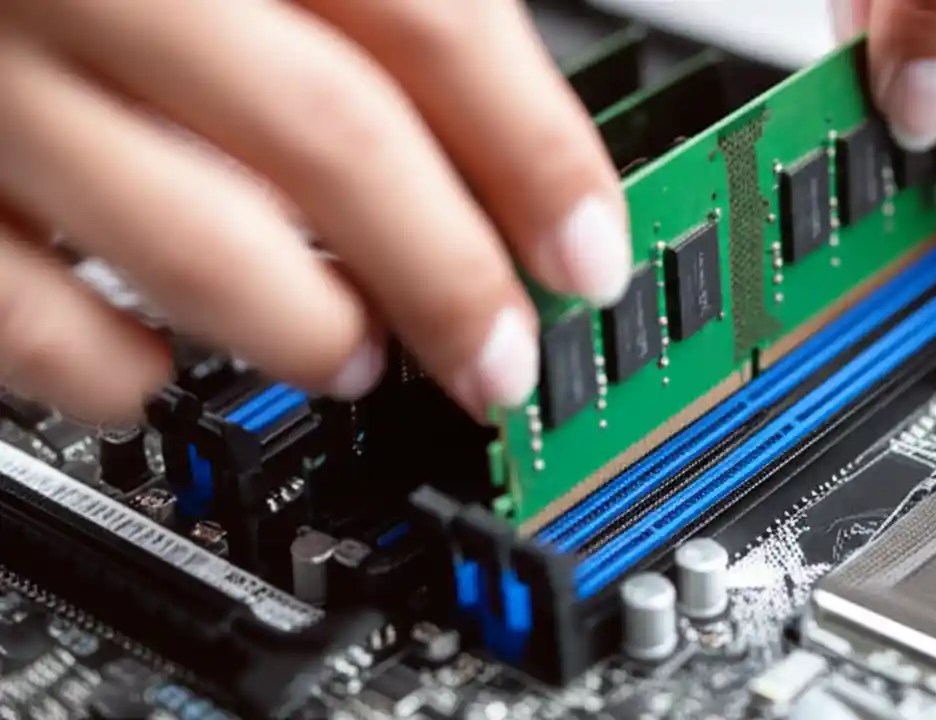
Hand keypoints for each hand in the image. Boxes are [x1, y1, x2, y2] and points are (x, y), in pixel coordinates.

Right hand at [0, 1, 629, 422]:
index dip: (534, 153)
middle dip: (446, 276)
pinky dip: (105, 368)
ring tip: (352, 353)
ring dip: (305, 329)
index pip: (430, 17)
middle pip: (330, 138)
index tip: (589, 255)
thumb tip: (490, 104)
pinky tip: (153, 372)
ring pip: (187, 238)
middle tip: (499, 359)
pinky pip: (14, 307)